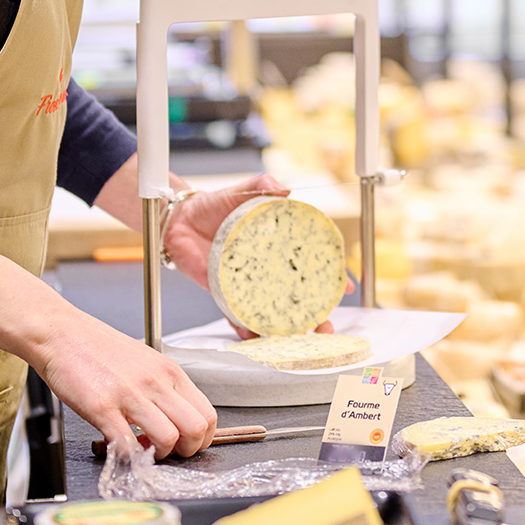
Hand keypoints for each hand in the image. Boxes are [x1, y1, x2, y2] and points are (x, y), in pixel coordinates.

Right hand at [29, 308, 217, 457]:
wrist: (62, 334)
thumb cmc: (100, 349)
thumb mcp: (146, 362)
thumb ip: (163, 389)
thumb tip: (175, 420)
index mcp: (170, 372)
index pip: (207, 414)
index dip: (201, 439)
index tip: (185, 444)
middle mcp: (156, 382)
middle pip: (196, 429)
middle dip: (185, 451)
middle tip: (166, 452)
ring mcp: (130, 394)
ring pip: (168, 439)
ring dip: (157, 455)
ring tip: (141, 450)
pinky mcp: (102, 407)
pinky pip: (126, 444)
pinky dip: (127, 456)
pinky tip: (119, 450)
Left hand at [164, 173, 340, 338]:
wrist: (178, 218)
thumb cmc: (212, 204)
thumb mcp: (241, 190)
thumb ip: (262, 184)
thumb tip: (284, 188)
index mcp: (276, 244)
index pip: (310, 261)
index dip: (331, 275)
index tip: (346, 286)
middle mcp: (265, 267)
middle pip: (296, 295)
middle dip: (315, 314)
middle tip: (326, 326)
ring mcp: (246, 282)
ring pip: (271, 311)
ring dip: (284, 328)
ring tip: (295, 341)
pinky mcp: (222, 291)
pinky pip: (236, 315)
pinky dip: (244, 329)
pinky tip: (253, 338)